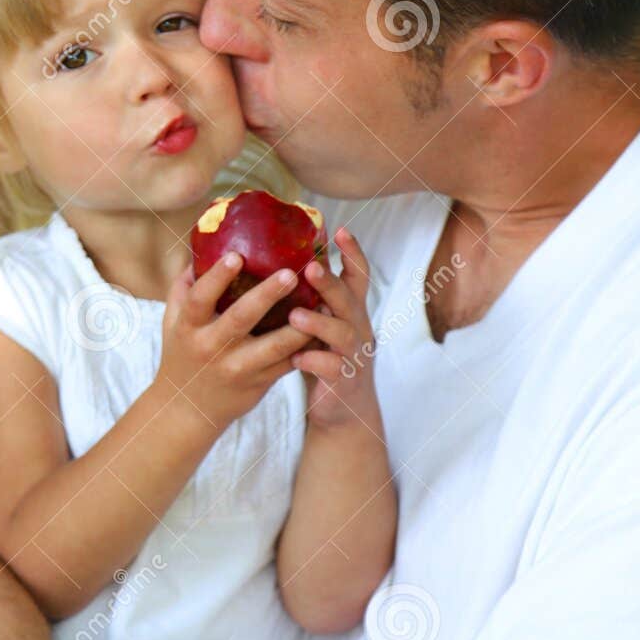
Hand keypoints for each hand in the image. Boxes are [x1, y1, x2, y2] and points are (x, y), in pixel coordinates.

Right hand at [157, 251, 315, 433]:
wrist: (188, 409)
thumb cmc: (183, 354)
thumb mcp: (173, 322)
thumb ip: (184, 287)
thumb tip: (202, 247)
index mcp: (189, 327)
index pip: (199, 299)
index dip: (217, 277)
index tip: (237, 255)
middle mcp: (212, 347)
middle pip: (241, 319)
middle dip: (267, 295)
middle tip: (291, 273)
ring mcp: (238, 368)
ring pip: (274, 346)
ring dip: (299, 325)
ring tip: (321, 301)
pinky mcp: (259, 383)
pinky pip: (287, 362)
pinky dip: (307, 345)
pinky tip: (324, 326)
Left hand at [286, 227, 379, 430]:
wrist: (341, 409)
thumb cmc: (324, 356)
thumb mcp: (322, 324)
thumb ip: (312, 298)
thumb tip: (281, 260)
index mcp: (351, 311)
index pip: (358, 276)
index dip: (353, 253)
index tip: (339, 229)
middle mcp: (357, 328)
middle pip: (349, 300)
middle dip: (330, 283)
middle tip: (310, 267)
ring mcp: (353, 356)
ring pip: (343, 334)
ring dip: (320, 323)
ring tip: (295, 315)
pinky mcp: (343, 382)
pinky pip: (332, 369)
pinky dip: (314, 362)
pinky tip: (296, 358)